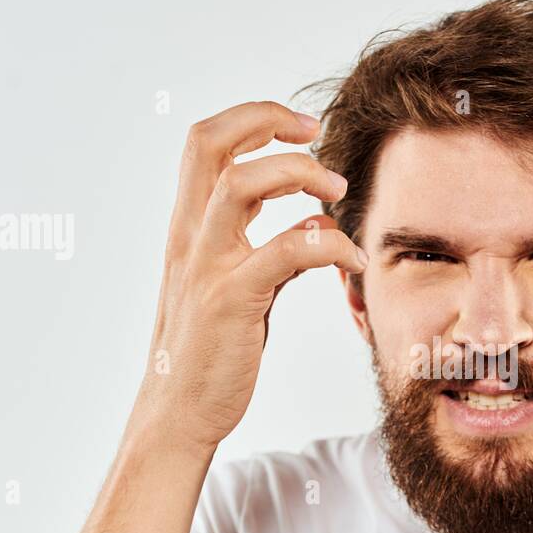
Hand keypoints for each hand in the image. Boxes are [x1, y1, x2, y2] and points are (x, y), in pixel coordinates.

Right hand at [133, 100, 365, 453]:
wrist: (179, 413)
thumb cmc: (210, 354)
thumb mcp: (239, 291)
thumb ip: (273, 254)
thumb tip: (316, 225)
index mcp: (189, 230)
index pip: (205, 144)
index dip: (252, 120)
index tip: (300, 130)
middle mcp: (190, 238)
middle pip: (209, 142)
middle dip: (266, 119)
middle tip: (315, 134)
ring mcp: (207, 267)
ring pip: (241, 184)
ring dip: (298, 173)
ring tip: (337, 192)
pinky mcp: (232, 301)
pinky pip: (286, 250)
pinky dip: (329, 244)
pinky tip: (353, 260)